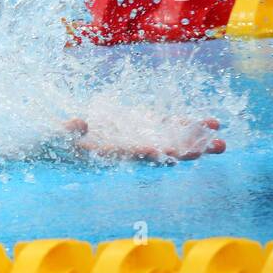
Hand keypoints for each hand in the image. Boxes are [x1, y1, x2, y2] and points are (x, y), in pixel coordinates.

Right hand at [64, 117, 225, 163]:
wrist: (55, 140)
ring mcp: (135, 135)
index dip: (161, 152)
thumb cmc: (53, 141)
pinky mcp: (137, 124)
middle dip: (192, 147)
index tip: (181, 150)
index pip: (139, 153)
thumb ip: (66, 131)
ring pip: (172, 137)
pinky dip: (185, 123)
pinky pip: (165, 125)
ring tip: (219, 131)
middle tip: (219, 145)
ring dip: (195, 135)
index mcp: (111, 152)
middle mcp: (129, 147)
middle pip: (166, 149)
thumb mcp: (56, 136)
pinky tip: (205, 120)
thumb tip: (77, 123)